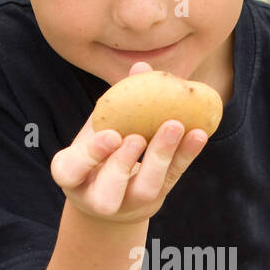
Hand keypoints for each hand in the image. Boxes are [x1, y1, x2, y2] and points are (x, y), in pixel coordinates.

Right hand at [50, 62, 207, 224]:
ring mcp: (129, 202)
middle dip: (123, 164)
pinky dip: (186, 155)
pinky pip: (172, 178)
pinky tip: (198, 133)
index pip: (71, 171)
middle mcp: (97, 196)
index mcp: (71, 175)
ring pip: (145, 189)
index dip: (91, 155)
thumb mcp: (96, 126)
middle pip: (107, 192)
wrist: (115, 188)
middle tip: (137, 138)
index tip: (111, 135)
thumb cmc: (99, 150)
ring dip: (161, 157)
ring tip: (174, 126)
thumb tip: (141, 67)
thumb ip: (113, 103)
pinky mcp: (156, 197)